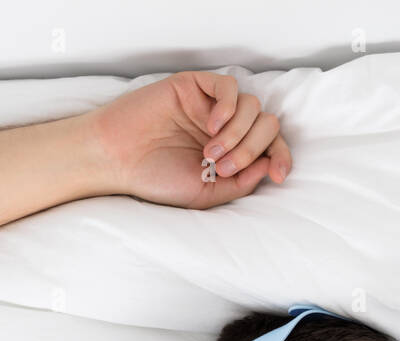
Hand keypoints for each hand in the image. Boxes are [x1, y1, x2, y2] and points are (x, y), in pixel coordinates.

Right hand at [87, 70, 291, 208]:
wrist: (118, 160)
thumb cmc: (155, 179)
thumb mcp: (206, 194)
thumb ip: (241, 183)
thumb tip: (272, 165)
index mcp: (230, 152)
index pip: (271, 146)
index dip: (281, 157)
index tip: (279, 175)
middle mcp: (224, 127)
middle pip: (266, 124)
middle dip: (252, 148)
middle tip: (223, 166)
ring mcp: (210, 106)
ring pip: (252, 106)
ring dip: (239, 133)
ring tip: (211, 152)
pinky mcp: (194, 86)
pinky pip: (229, 86)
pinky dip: (229, 107)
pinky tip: (213, 126)